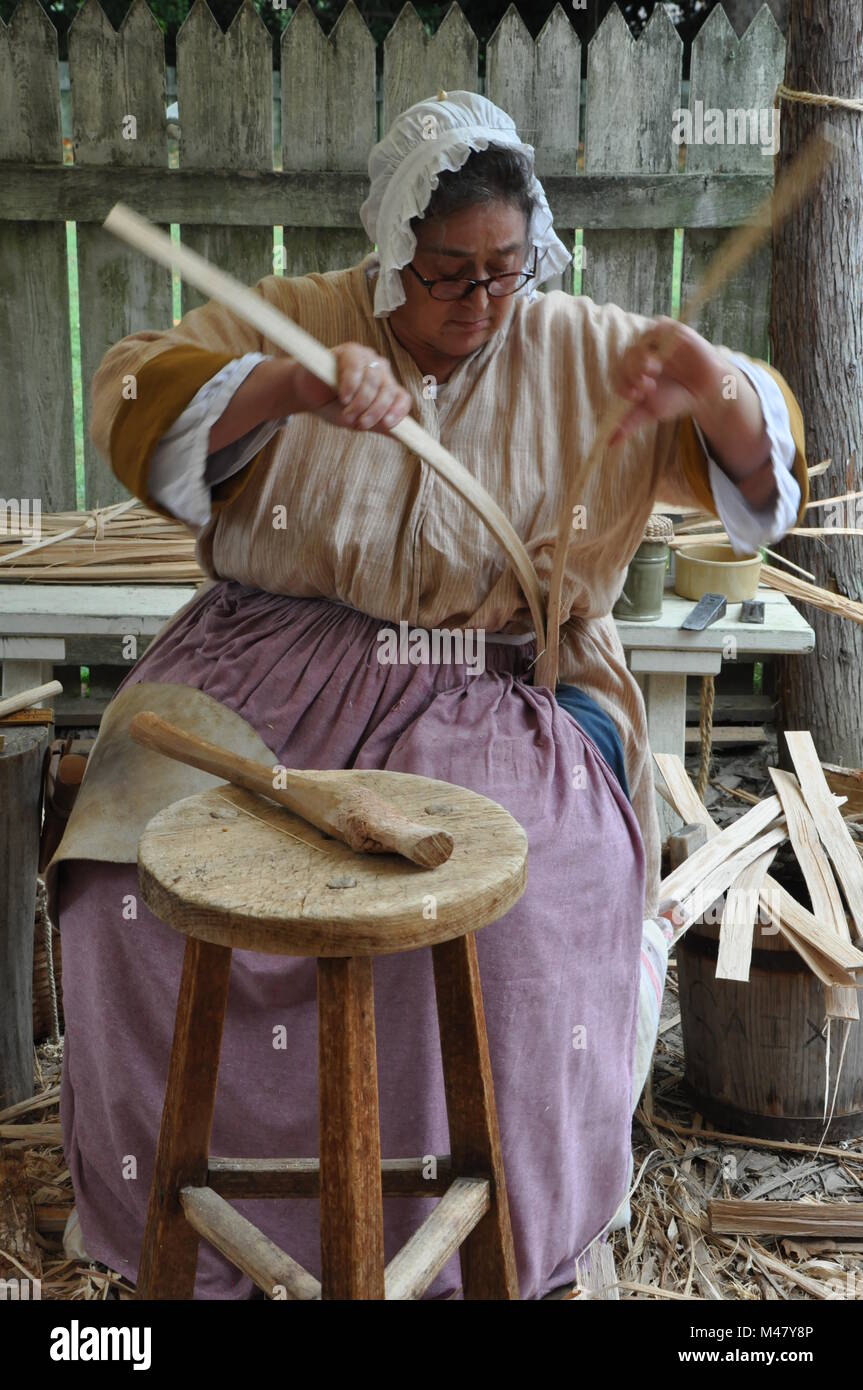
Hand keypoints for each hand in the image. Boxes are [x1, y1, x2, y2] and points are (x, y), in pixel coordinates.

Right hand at [288, 343, 412, 434]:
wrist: (307, 395)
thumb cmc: (333, 407)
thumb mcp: (357, 420)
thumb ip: (377, 425)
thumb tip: (400, 437)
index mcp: (386, 387)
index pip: (402, 398)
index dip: (397, 411)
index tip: (387, 424)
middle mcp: (380, 370)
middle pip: (388, 391)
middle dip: (375, 411)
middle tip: (360, 425)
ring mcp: (366, 358)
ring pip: (373, 380)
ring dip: (360, 402)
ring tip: (346, 414)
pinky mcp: (349, 351)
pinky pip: (356, 366)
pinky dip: (351, 384)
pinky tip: (344, 397)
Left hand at [609, 318, 724, 446]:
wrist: (706, 391)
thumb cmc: (676, 398)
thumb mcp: (650, 411)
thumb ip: (629, 423)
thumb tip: (609, 444)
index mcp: (631, 370)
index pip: (617, 372)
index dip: (622, 384)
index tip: (634, 396)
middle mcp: (641, 353)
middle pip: (626, 357)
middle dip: (631, 374)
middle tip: (645, 388)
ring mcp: (656, 340)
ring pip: (639, 343)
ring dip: (641, 359)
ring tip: (653, 372)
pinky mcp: (672, 330)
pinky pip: (659, 327)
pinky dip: (658, 340)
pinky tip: (664, 356)